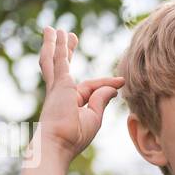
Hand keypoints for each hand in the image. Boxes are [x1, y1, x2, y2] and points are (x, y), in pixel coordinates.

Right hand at [27, 27, 123, 166]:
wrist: (58, 144)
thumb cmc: (74, 137)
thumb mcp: (94, 117)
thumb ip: (101, 99)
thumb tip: (114, 88)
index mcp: (70, 103)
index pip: (91, 88)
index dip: (107, 84)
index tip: (121, 81)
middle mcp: (60, 93)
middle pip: (61, 67)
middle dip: (65, 51)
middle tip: (68, 36)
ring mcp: (58, 87)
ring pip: (54, 60)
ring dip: (55, 44)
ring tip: (54, 29)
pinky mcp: (59, 84)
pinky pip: (59, 61)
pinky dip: (58, 47)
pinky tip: (58, 34)